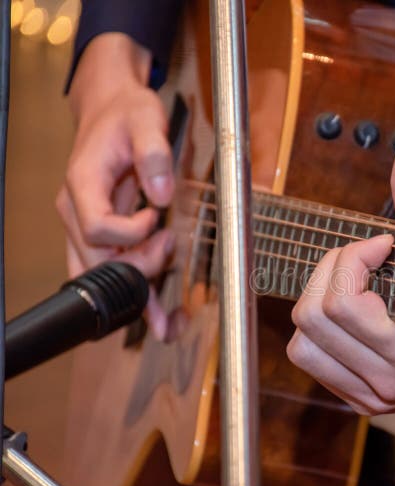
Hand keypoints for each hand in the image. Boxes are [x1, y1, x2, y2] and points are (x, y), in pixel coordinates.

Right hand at [57, 33, 174, 338]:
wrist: (113, 108)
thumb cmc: (126, 114)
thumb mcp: (146, 120)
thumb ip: (154, 154)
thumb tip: (161, 194)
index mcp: (83, 185)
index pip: (97, 228)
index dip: (131, 233)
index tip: (156, 217)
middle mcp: (79, 211)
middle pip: (99, 260)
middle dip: (138, 266)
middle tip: (169, 247)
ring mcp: (89, 225)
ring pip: (103, 275)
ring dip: (136, 296)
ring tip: (169, 321)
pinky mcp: (105, 233)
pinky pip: (115, 269)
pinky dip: (137, 294)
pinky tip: (158, 319)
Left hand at [288, 145, 394, 417]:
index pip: (343, 303)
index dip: (353, 258)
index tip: (381, 245)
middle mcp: (390, 379)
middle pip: (314, 316)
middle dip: (330, 272)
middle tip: (359, 259)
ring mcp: (373, 395)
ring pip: (303, 342)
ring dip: (318, 303)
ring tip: (350, 286)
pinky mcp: (362, 401)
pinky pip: (311, 360)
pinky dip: (318, 331)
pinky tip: (348, 314)